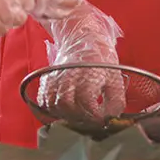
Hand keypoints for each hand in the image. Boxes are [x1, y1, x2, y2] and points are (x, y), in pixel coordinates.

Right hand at [38, 3, 126, 123]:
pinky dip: (51, 109)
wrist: (84, 38)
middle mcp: (69, 77)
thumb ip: (115, 100)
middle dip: (79, 118)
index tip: (101, 121)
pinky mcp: (48, 79)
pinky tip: (63, 110)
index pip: (87, 103)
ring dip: (65, 115)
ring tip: (77, 116)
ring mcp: (56, 78)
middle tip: (89, 120)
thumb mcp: (115, 77)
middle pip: (68, 106)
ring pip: (54, 105)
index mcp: (88, 75)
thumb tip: (112, 118)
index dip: (95, 116)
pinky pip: (44, 100)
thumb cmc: (101, 58)